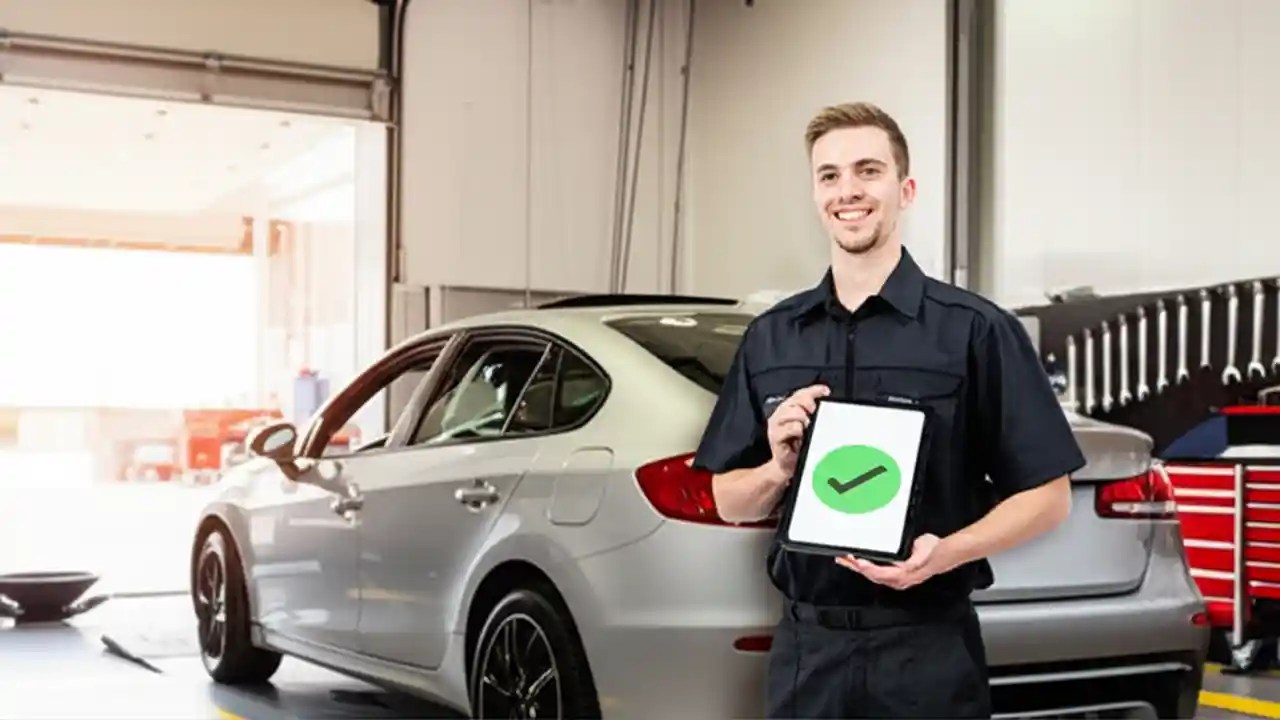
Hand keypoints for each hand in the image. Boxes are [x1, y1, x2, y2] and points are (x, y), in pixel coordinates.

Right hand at [766, 384, 829, 475]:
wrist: (786, 468)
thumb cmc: (799, 447)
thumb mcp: (809, 429)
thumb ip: (815, 415)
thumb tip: (827, 404)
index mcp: (788, 410)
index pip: (800, 394)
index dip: (813, 390)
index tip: (825, 392)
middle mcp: (780, 415)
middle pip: (795, 400)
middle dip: (807, 403)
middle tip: (814, 411)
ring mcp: (776, 426)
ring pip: (791, 411)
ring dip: (802, 416)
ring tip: (808, 425)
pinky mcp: (776, 438)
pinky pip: (790, 427)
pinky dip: (798, 428)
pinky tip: (801, 434)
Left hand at [835, 534, 955, 590]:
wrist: (939, 554)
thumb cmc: (931, 551)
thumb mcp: (924, 550)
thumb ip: (916, 560)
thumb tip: (907, 566)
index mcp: (903, 575)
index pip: (880, 573)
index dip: (867, 568)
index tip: (856, 561)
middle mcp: (897, 580)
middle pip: (871, 575)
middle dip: (856, 567)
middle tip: (843, 558)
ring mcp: (895, 578)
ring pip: (871, 574)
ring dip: (857, 567)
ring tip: (844, 559)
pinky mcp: (893, 574)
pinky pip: (875, 572)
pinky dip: (864, 567)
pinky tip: (857, 563)